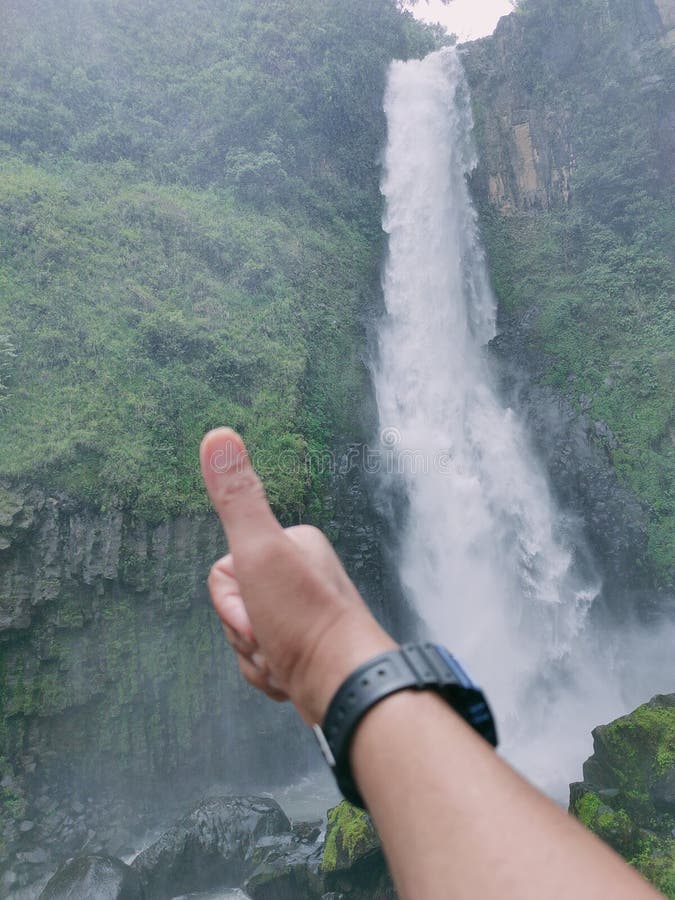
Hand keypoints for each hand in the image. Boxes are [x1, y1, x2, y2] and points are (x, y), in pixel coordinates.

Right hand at [200, 428, 395, 723]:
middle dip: (243, 633)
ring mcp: (302, 613)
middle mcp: (301, 573)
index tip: (258, 611)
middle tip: (271, 638)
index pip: (223, 571)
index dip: (230, 601)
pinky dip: (267, 675)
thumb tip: (218, 435)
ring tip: (284, 660)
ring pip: (244, 637)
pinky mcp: (304, 648)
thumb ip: (236, 496)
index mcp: (293, 544)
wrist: (345, 687)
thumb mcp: (260, 551)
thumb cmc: (304, 620)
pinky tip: (289, 677)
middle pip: (233, 605)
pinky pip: (261, 662)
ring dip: (255, 658)